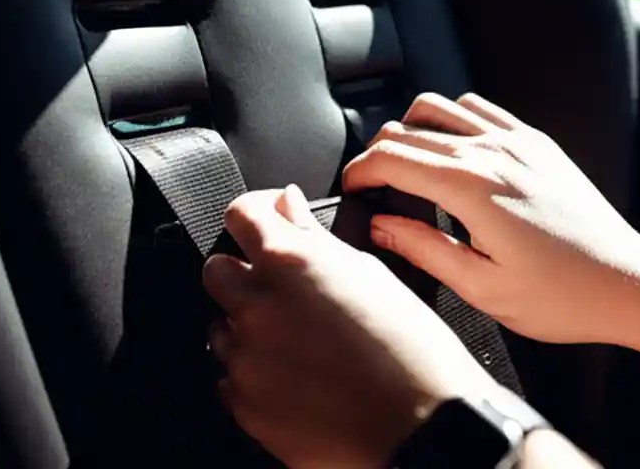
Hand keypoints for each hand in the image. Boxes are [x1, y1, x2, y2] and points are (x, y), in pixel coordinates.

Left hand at [203, 186, 498, 468]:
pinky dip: (256, 374)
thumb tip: (289, 206)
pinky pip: (231, 378)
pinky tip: (299, 377)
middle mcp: (258, 306)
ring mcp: (247, 358)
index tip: (268, 221)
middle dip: (245, 272)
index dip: (255, 213)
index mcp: (292, 263)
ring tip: (302, 342)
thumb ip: (317, 237)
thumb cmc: (413, 355)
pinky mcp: (245, 404)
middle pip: (217, 270)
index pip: (240, 214)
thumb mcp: (373, 277)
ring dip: (249, 326)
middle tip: (287, 289)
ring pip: (221, 326)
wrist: (422, 432)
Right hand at [342, 93, 639, 345]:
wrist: (625, 283)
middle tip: (372, 187)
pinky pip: (480, 109)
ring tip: (406, 167)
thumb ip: (424, 250)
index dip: (359, 172)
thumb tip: (381, 226)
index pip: (392, 157)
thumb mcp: (483, 288)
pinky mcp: (537, 143)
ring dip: (412, 130)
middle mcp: (493, 153)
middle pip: (407, 128)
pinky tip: (452, 154)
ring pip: (439, 106)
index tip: (351, 191)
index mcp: (473, 189)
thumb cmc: (562, 296)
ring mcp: (518, 141)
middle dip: (377, 154)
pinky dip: (452, 120)